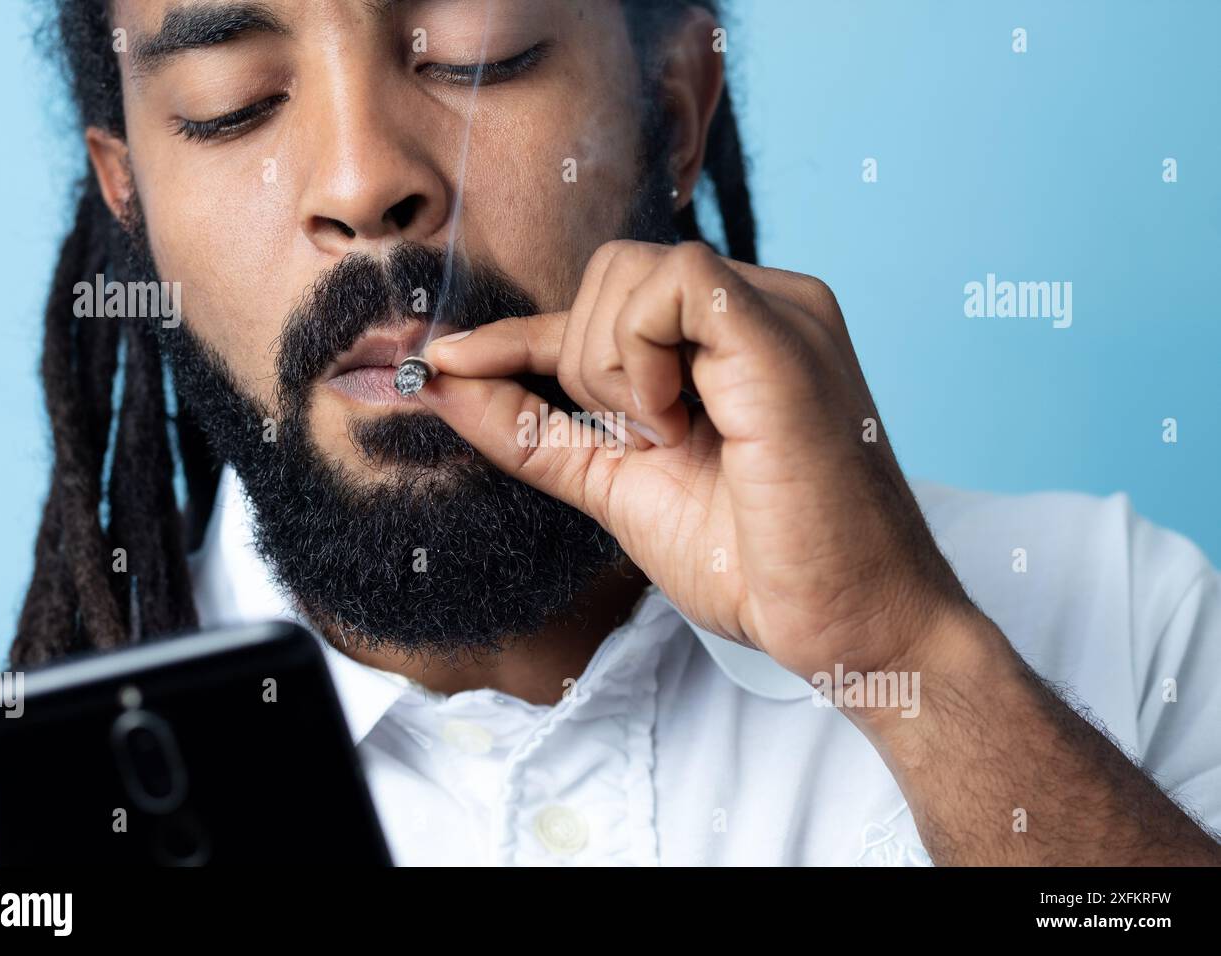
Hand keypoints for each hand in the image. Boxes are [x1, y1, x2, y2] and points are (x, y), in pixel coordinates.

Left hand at [418, 240, 973, 679]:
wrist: (844, 623)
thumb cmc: (754, 560)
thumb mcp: (616, 482)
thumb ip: (534, 429)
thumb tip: (441, 382)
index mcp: (733, 336)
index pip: (604, 309)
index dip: (518, 338)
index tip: (440, 364)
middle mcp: (763, 304)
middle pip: (610, 272)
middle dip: (587, 367)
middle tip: (649, 445)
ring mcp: (780, 310)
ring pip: (630, 270)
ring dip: (614, 372)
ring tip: (676, 441)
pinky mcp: (783, 332)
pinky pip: (673, 284)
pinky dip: (642, 357)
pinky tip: (678, 422)